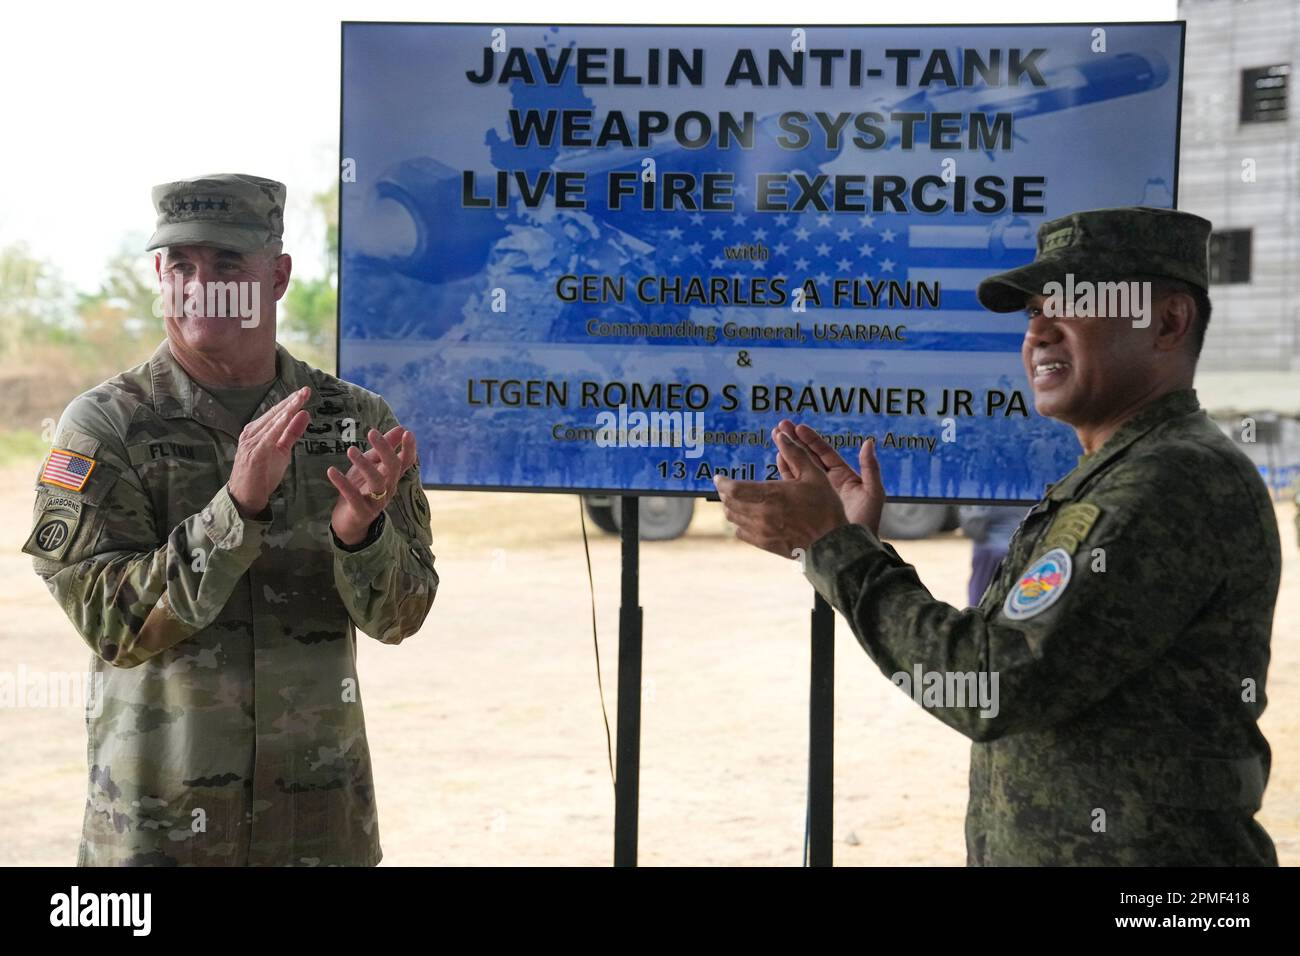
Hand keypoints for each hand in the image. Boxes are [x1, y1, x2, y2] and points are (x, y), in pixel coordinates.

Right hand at [228, 386, 311, 517]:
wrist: (246, 496)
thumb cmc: (262, 473)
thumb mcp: (282, 450)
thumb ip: (292, 432)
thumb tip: (305, 414)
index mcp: (257, 430)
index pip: (277, 412)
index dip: (291, 401)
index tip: (305, 392)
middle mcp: (252, 432)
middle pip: (275, 413)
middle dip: (291, 401)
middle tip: (306, 390)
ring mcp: (251, 442)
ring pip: (272, 422)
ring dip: (287, 409)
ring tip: (300, 398)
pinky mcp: (254, 453)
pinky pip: (268, 436)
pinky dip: (278, 425)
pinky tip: (288, 417)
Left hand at [328, 426, 417, 546]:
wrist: (350, 523)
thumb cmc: (361, 490)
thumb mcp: (371, 466)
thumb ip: (382, 449)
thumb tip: (400, 428)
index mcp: (391, 476)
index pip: (406, 461)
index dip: (409, 448)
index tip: (407, 432)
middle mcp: (388, 488)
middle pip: (393, 467)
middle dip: (384, 449)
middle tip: (371, 432)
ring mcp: (376, 501)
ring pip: (377, 481)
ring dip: (364, 465)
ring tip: (350, 450)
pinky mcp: (361, 511)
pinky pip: (353, 496)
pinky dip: (343, 483)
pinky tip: (331, 471)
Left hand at [712, 428, 849, 558]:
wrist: (832, 544)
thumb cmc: (825, 508)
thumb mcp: (814, 475)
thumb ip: (796, 454)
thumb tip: (781, 434)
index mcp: (771, 495)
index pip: (733, 489)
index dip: (722, 482)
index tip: (718, 478)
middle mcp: (761, 514)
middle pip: (729, 503)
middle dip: (725, 493)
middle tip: (726, 486)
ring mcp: (761, 531)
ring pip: (733, 518)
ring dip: (731, 507)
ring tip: (736, 500)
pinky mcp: (765, 544)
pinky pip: (741, 533)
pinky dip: (739, 523)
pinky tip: (747, 517)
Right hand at [775, 420, 884, 535]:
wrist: (853, 548)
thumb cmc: (867, 523)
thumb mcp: (873, 494)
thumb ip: (871, 468)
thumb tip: (869, 442)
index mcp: (843, 476)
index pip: (824, 452)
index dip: (811, 439)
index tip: (799, 427)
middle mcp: (827, 482)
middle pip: (808, 456)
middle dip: (795, 440)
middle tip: (780, 425)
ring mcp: (815, 493)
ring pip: (799, 468)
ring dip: (787, 453)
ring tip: (775, 437)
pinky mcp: (805, 505)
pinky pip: (794, 485)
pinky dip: (785, 473)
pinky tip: (777, 460)